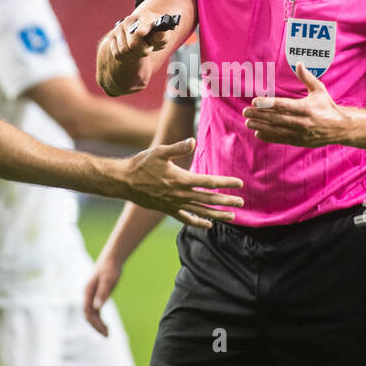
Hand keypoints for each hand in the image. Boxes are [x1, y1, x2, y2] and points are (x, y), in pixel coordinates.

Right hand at [83, 255, 123, 335]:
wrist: (112, 259)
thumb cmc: (110, 268)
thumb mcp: (109, 281)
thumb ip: (102, 294)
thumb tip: (97, 308)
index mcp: (88, 292)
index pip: (88, 313)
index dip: (95, 323)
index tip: (104, 331)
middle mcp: (87, 295)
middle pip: (88, 315)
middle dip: (96, 326)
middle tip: (107, 335)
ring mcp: (91, 296)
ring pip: (91, 314)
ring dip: (98, 324)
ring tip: (107, 333)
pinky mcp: (97, 295)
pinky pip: (95, 311)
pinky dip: (99, 319)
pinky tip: (106, 325)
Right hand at [104, 12, 174, 64]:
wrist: (144, 34)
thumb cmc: (155, 35)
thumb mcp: (163, 36)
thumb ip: (163, 35)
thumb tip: (159, 34)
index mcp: (145, 17)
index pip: (143, 22)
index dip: (142, 28)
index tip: (140, 32)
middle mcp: (130, 20)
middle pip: (133, 44)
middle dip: (142, 50)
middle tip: (148, 48)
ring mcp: (119, 28)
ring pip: (124, 51)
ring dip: (134, 55)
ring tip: (139, 49)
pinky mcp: (111, 37)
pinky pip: (117, 54)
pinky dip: (126, 58)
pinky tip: (131, 53)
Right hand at [122, 138, 242, 227]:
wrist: (124, 181)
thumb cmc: (142, 164)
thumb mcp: (159, 152)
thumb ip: (178, 148)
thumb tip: (193, 141)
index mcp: (181, 179)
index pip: (209, 181)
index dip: (225, 182)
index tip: (239, 183)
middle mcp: (180, 194)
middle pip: (208, 199)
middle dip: (226, 201)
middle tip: (241, 202)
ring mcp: (174, 204)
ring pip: (200, 211)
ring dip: (218, 214)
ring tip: (232, 217)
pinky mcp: (168, 210)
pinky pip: (186, 219)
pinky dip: (198, 222)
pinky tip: (209, 224)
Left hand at [242, 63, 348, 147]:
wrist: (341, 128)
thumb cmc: (328, 106)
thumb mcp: (319, 90)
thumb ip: (307, 77)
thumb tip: (299, 63)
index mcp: (306, 108)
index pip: (283, 105)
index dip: (267, 103)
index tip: (254, 101)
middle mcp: (302, 122)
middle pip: (276, 118)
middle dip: (259, 115)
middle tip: (245, 112)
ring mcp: (300, 133)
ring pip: (276, 130)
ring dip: (261, 126)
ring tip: (248, 122)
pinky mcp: (299, 141)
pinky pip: (281, 139)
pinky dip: (269, 136)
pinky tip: (258, 133)